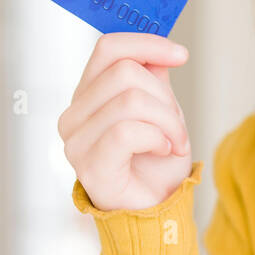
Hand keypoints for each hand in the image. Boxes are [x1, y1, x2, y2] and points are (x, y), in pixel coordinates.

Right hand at [58, 32, 191, 212]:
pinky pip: (127, 131)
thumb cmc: (156, 164)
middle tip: (177, 128)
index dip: (147, 44)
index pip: (108, 48)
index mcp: (87, 95)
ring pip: (131, 100)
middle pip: (125, 72)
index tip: (180, 55)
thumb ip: (153, 79)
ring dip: (168, 122)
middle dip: (165, 98)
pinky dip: (158, 138)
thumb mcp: (162, 110)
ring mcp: (76, 142)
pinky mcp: (89, 166)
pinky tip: (164, 151)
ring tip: (173, 143)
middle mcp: (73, 115)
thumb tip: (159, 50)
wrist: (158, 210)